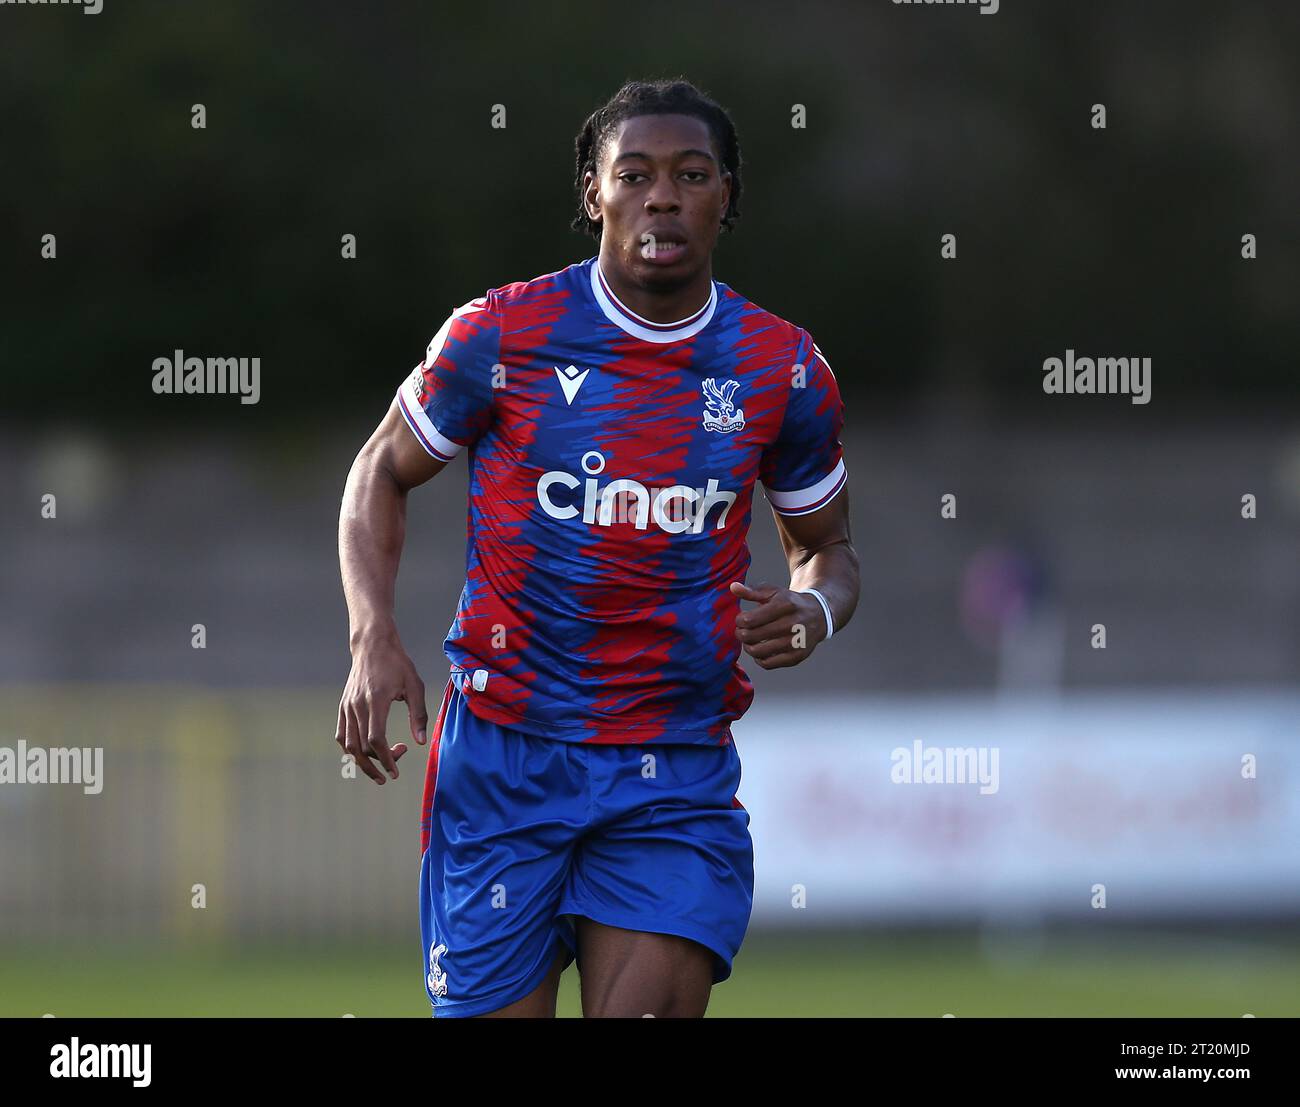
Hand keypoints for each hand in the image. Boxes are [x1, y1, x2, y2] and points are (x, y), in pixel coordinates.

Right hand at [335, 629, 427, 784]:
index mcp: (376, 700)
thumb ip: (418, 715)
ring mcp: (347, 706)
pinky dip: (350, 749)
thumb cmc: (398, 664)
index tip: (394, 772)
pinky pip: (342, 735)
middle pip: (362, 746)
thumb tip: (420, 742)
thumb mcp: (415, 686)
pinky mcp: (343, 706)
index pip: (376, 739)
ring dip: (362, 762)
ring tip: (378, 770)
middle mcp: (357, 705)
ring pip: (349, 745)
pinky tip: (364, 754)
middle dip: (378, 763)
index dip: (385, 759)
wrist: (372, 645)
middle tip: (394, 768)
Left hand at [729, 581, 827, 668]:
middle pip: (752, 636)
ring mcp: (796, 642)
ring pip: (758, 652)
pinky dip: (759, 658)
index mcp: (785, 605)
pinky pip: (768, 663)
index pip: (750, 619)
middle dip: (741, 634)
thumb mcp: (774, 592)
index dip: (739, 621)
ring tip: (750, 640)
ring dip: (748, 647)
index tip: (741, 619)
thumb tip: (733, 587)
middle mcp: (792, 624)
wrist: (818, 615)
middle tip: (742, 631)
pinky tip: (760, 650)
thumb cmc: (790, 603)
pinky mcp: (797, 656)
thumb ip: (752, 591)